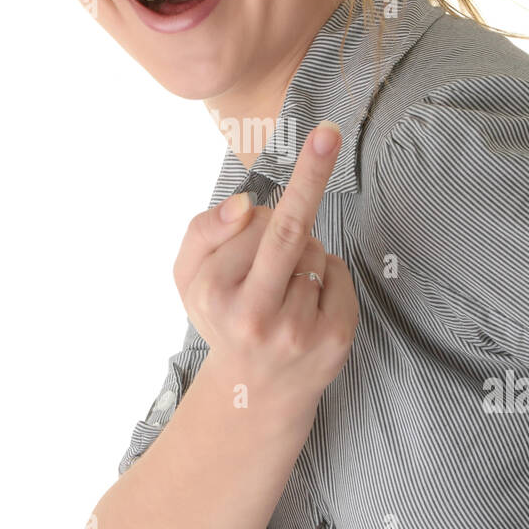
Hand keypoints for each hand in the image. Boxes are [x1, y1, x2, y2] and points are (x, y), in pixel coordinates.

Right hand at [173, 122, 359, 407]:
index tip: (314, 137)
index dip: (261, 213)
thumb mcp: (188, 278)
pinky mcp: (334, 341)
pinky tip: (308, 302)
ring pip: (316, 252)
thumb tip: (242, 205)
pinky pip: (340, 275)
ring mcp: (297, 331)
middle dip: (311, 176)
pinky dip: (328, 276)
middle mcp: (254, 315)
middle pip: (288, 231)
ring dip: (305, 254)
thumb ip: (202, 232)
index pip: (253, 224)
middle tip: (327, 134)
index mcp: (213, 292)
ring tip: (283, 289)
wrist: (252, 394)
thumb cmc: (222, 318)